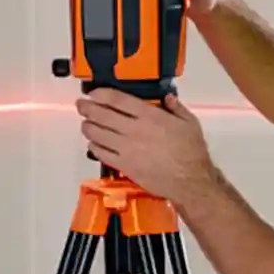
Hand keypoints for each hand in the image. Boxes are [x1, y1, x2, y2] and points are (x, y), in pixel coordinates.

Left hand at [76, 88, 217, 203]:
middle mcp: (134, 130)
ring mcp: (126, 148)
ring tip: (85, 123)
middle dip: (88, 108)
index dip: (101, 94)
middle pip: (103, 115)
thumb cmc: (191, 152)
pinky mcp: (124, 165)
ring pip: (98, 134)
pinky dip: (94, 146)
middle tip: (82, 105)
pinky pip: (102, 153)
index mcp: (149, 116)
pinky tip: (93, 142)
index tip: (93, 92)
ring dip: (88, 126)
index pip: (118, 100)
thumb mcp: (189, 123)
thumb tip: (167, 98)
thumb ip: (176, 107)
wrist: (189, 181)